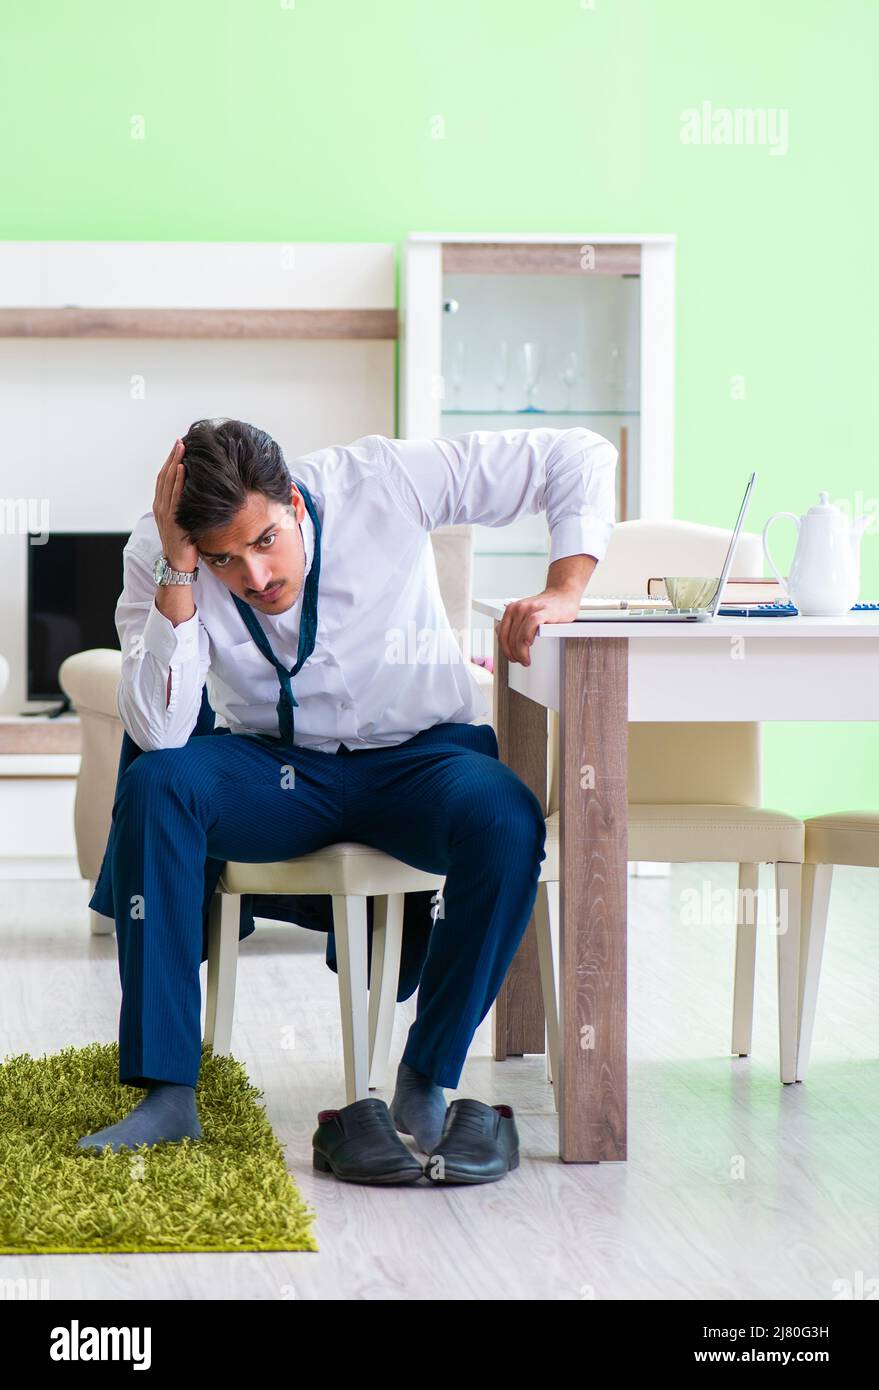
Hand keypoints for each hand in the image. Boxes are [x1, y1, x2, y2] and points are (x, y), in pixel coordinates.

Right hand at [153, 439, 197, 571]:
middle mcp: (160, 506)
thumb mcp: (183, 521)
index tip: (178, 447)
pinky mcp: (172, 519)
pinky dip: (177, 481)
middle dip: (171, 457)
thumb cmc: (185, 544)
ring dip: (174, 463)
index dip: (169, 461)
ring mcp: (164, 512)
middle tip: (180, 441)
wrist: (178, 564)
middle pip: (164, 475)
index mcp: (161, 506)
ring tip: (181, 447)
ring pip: (167, 482)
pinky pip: (174, 496)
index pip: (163, 478)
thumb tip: (198, 493)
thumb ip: (185, 507)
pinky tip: (182, 468)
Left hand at [497, 588, 581, 665]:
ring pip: (519, 635)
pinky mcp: (543, 611)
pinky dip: (528, 637)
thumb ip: (514, 625)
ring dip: (521, 651)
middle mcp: (519, 608)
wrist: (562, 594)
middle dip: (513, 654)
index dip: (504, 649)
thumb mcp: (524, 614)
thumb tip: (505, 642)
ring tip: (526, 659)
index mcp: (511, 609)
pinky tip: (530, 644)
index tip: (511, 657)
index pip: (501, 634)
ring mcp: (530, 609)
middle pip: (509, 637)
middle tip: (520, 660)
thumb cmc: (546, 607)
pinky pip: (531, 626)